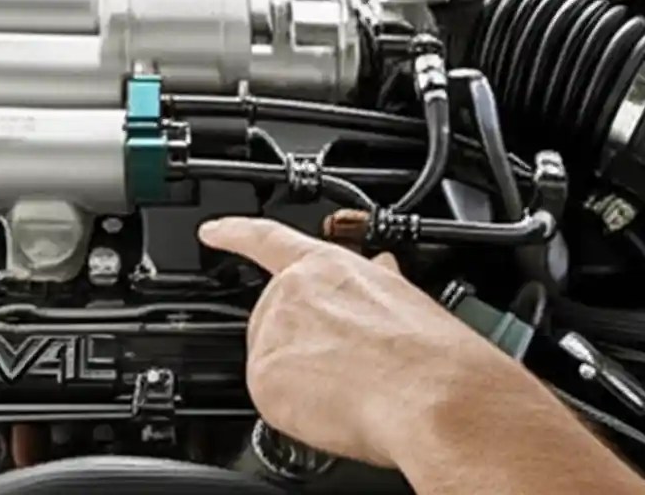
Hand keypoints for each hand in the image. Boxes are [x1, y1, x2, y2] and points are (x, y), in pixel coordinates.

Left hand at [198, 216, 520, 467]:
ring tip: (350, 391)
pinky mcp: (264, 376)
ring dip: (300, 378)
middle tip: (339, 369)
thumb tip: (377, 272)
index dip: (235, 233)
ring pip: (273, 362)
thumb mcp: (402, 297)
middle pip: (271, 319)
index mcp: (327, 266)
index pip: (266, 239)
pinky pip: (273, 399)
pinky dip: (298, 411)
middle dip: (296, 345)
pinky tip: (334, 410)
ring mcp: (274, 331)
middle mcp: (293, 291)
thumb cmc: (429, 355)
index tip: (212, 232)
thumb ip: (371, 283)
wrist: (432, 395)